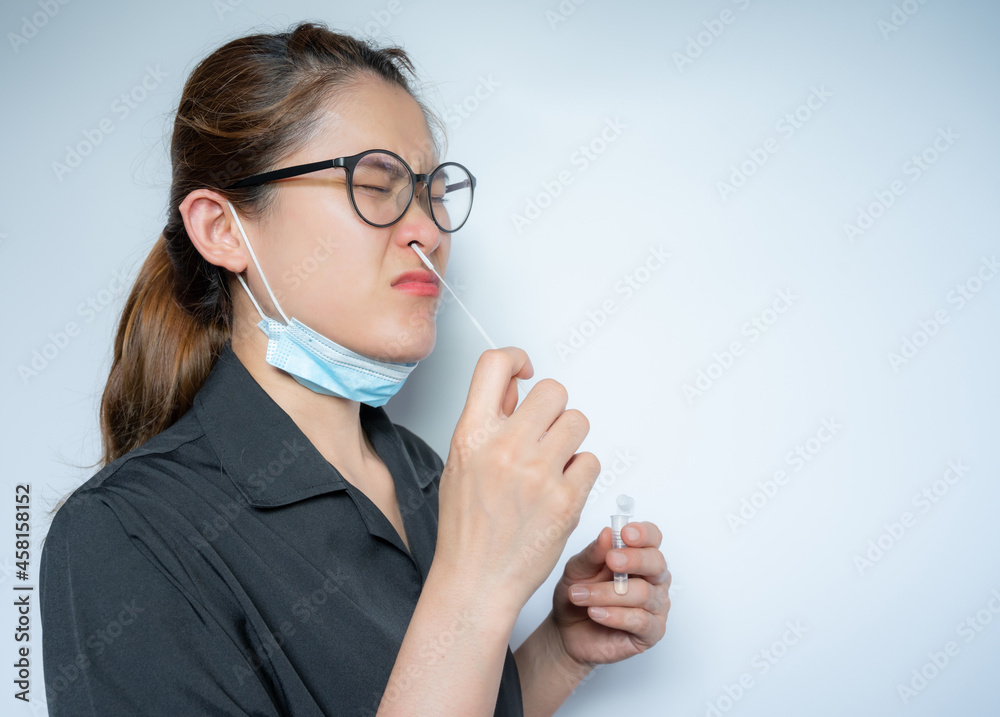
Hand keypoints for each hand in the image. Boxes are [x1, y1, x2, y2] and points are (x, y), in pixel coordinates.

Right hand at [434, 348, 600, 617]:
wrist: (477, 582)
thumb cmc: (466, 528)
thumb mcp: (460, 465)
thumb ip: (488, 422)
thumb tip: (515, 388)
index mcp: (471, 435)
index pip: (495, 364)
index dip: (516, 358)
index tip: (526, 371)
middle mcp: (505, 448)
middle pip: (553, 390)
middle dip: (553, 409)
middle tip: (545, 433)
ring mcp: (538, 473)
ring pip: (578, 422)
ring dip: (570, 440)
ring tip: (553, 465)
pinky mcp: (567, 500)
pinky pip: (591, 461)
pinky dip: (580, 474)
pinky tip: (561, 491)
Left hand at [550, 520, 670, 665]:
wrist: (566, 631)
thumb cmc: (578, 594)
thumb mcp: (577, 569)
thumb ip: (594, 553)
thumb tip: (608, 533)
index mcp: (639, 556)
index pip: (653, 538)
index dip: (644, 534)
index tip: (625, 533)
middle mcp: (653, 579)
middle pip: (656, 563)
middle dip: (633, 560)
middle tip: (611, 560)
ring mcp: (656, 606)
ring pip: (643, 593)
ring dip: (607, 593)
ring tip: (580, 596)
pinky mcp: (651, 632)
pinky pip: (640, 621)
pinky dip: (615, 615)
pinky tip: (595, 613)